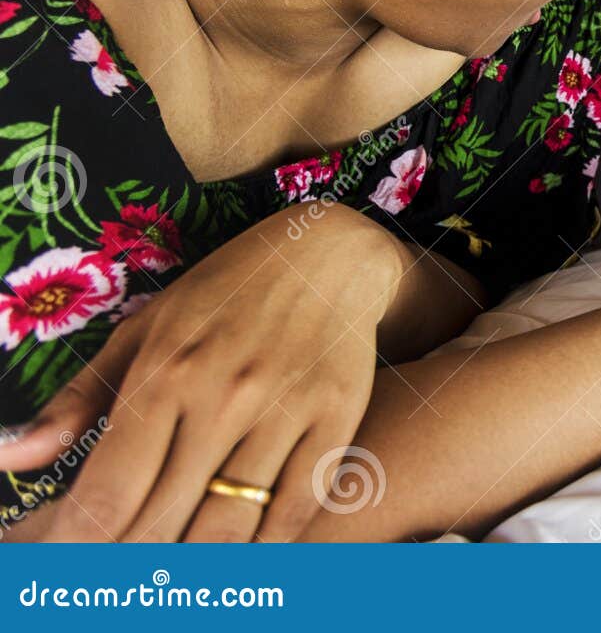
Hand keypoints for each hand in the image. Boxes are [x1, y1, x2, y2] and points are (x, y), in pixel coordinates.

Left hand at [0, 205, 405, 541]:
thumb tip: (13, 460)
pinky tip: (238, 551)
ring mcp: (286, 410)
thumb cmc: (224, 294)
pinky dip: (260, 548)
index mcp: (166, 370)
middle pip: (162, 521)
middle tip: (115, 578)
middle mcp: (225, 394)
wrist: (330, 255)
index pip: (109, 492)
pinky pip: (292, 511)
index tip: (65, 565)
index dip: (76, 547)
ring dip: (193, 568)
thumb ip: (79, 400)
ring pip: (228, 528)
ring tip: (173, 573)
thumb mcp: (145, 329)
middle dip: (128, 566)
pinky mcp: (335, 419)